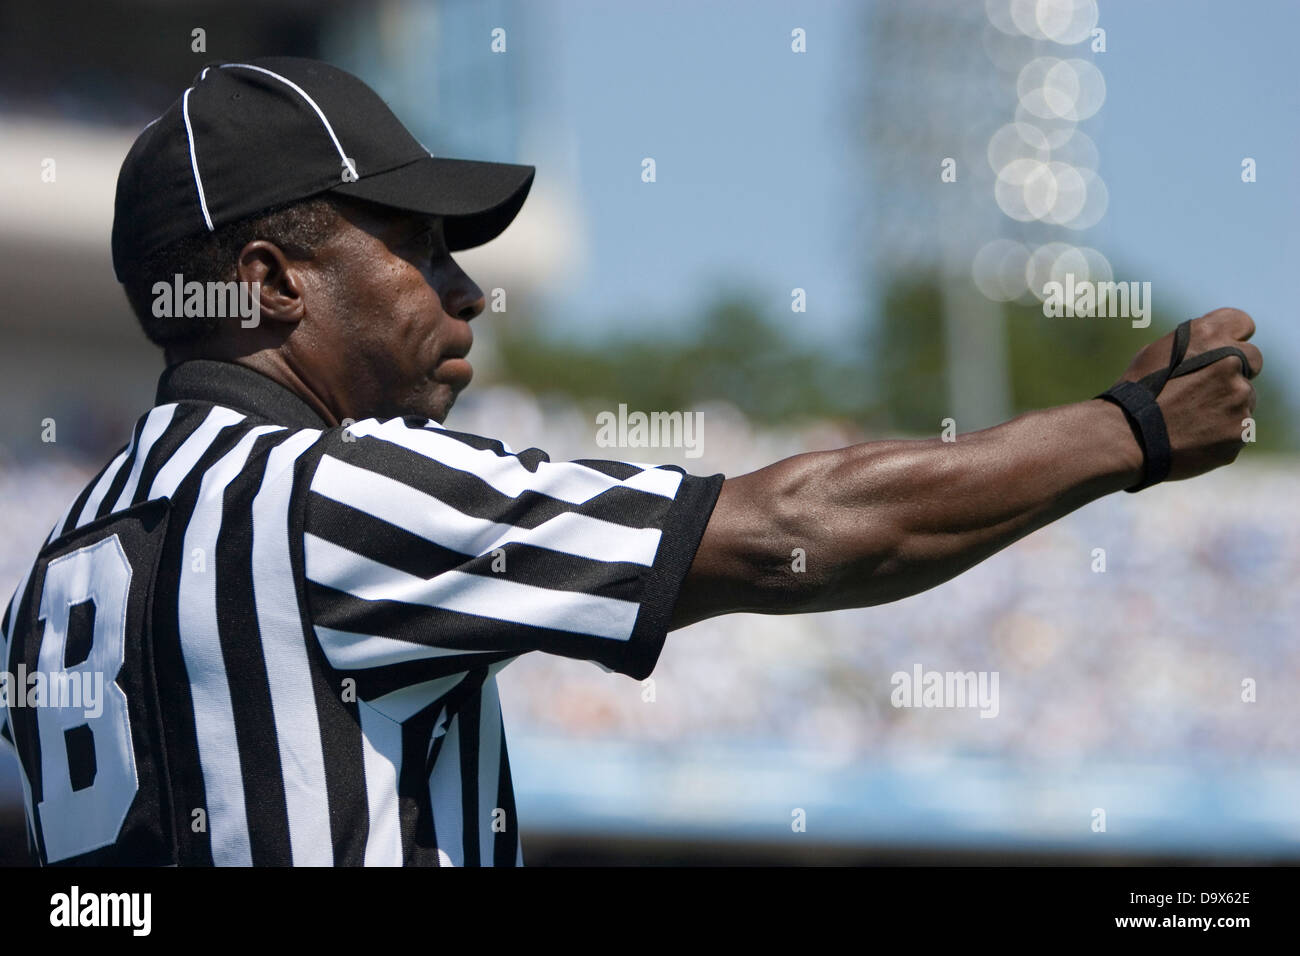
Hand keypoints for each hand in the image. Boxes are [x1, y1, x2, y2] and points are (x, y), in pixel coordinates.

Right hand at [1111, 308, 1261, 481]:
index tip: (1224, 350)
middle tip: (1206, 389)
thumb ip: (1193, 346)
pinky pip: (1237, 428)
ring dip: (1226, 405)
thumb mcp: (1155, 353)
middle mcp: (1231, 362)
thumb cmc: (1134, 394)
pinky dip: (1221, 433)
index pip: (1242, 323)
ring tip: (1191, 419)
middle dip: (1234, 372)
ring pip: (1244, 399)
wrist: (1127, 437)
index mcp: (1208, 336)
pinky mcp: (1240, 429)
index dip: (1233, 338)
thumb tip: (1210, 347)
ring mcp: (1240, 398)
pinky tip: (1194, 437)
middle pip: (1253, 361)